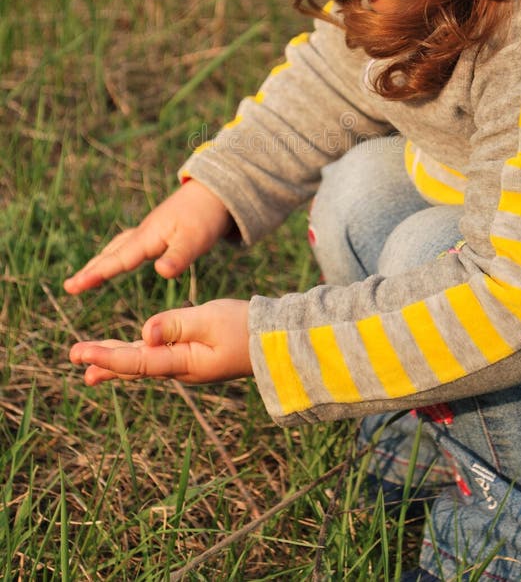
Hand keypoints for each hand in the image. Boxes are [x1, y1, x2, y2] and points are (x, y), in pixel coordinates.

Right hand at [64, 180, 231, 293]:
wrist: (214, 192)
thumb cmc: (206, 217)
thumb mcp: (196, 240)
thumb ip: (179, 257)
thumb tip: (160, 273)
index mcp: (149, 236)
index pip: (118, 259)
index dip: (96, 274)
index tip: (74, 286)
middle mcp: (144, 233)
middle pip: (111, 253)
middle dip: (91, 270)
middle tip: (69, 287)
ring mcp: (149, 231)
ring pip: (118, 248)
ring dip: (101, 261)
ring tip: (85, 277)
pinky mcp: (156, 231)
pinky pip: (128, 245)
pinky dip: (115, 254)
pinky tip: (117, 259)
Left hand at [69, 299, 250, 384]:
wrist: (278, 342)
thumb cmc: (246, 327)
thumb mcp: (211, 319)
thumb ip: (177, 324)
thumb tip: (145, 333)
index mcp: (183, 362)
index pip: (137, 360)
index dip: (106, 356)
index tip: (80, 353)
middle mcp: (181, 368)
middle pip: (135, 365)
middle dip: (104, 362)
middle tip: (74, 358)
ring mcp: (188, 364)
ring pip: (145, 362)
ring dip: (117, 361)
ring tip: (90, 367)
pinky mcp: (195, 355)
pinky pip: (159, 356)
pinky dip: (138, 354)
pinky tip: (132, 351)